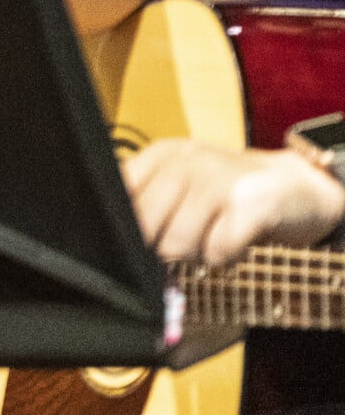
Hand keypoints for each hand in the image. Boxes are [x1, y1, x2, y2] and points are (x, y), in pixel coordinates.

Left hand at [122, 137, 344, 268]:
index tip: (140, 239)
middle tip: (189, 240)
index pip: (118, 194)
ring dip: (197, 255)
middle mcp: (187, 162)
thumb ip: (148, 200)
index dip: (125, 228)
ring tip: (214, 237)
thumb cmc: (232, 192)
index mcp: (163, 155)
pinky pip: (217, 254)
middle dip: (162, 247)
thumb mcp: (185, 183)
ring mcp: (220, 180)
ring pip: (177, 245)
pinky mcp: (250, 205)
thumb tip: (115, 239)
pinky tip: (236, 242)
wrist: (300, 186)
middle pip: (144, 227)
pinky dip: (226, 259)